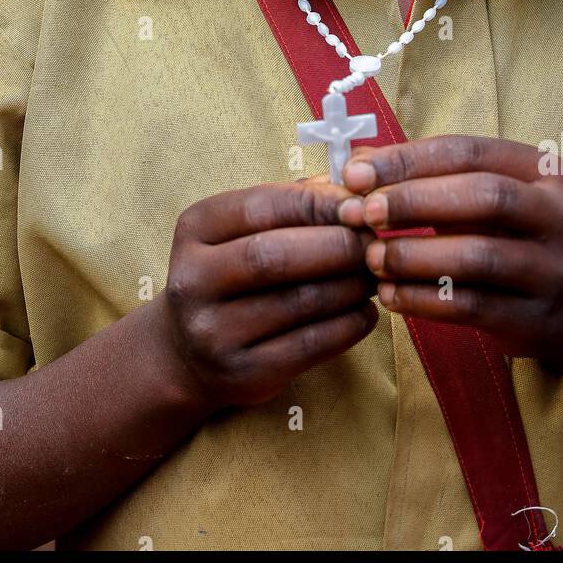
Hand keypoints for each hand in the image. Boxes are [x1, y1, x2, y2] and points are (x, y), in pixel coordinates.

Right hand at [161, 182, 377, 412]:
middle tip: (374, 243)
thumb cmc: (231, 275)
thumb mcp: (239, 230)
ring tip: (374, 273)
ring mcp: (214, 333)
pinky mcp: (243, 373)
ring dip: (351, 284)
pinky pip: (311, 345)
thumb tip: (348, 189)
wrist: (188, 355)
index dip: (318, 203)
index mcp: (195, 230)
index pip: (261, 207)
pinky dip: (349, 324)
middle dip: (338, 245)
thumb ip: (289, 203)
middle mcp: (194, 281)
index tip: (361, 205)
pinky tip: (365, 310)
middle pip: (276, 256)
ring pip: (300, 301)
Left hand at [337, 135, 562, 359]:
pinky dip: (424, 299)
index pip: (467, 152)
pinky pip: (472, 306)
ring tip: (370, 258)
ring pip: (478, 256)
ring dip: (414, 255)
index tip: (355, 172)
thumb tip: (354, 160)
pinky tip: (389, 295)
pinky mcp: (536, 317)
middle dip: (414, 202)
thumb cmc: (513, 234)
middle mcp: (556, 214)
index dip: (408, 160)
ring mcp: (552, 268)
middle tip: (361, 213)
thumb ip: (426, 175)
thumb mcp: (485, 193)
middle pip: (483, 197)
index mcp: (540, 169)